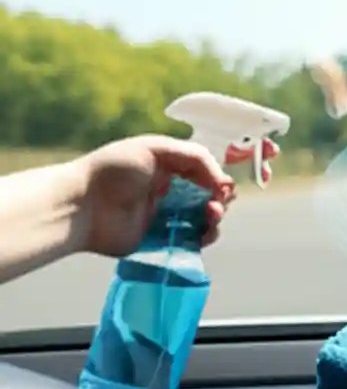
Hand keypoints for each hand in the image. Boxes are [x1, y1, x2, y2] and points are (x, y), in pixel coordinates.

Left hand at [72, 135, 235, 256]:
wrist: (81, 205)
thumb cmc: (113, 170)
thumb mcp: (155, 148)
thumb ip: (195, 157)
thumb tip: (223, 182)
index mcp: (168, 166)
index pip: (204, 172)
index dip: (218, 178)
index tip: (222, 186)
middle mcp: (169, 191)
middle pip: (209, 196)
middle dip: (220, 199)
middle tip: (216, 203)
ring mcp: (165, 217)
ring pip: (204, 219)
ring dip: (215, 218)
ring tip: (211, 216)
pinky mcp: (160, 240)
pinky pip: (191, 240)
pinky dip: (203, 237)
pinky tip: (203, 233)